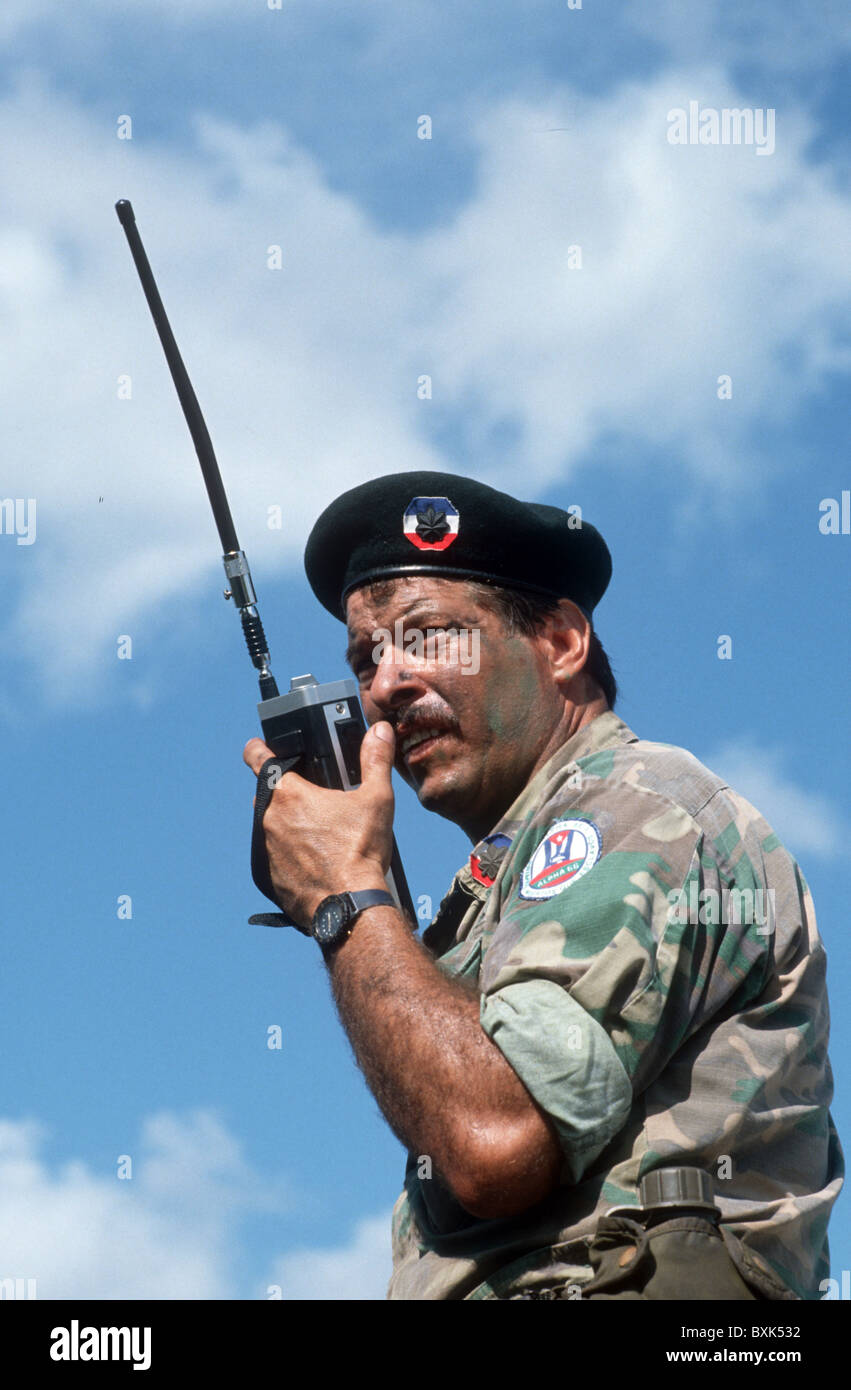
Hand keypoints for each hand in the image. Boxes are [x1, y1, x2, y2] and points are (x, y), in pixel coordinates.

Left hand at [242, 721, 395, 926]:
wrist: (348, 905)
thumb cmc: (359, 850)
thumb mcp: (376, 799)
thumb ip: (376, 760)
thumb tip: (380, 731)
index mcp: (290, 794)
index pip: (257, 758)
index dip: (257, 748)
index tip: (257, 746)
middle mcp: (270, 819)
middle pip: (268, 794)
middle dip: (284, 792)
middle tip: (312, 796)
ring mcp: (267, 848)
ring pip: (271, 826)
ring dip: (288, 824)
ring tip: (319, 830)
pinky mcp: (271, 875)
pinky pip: (277, 856)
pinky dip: (291, 853)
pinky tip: (316, 859)